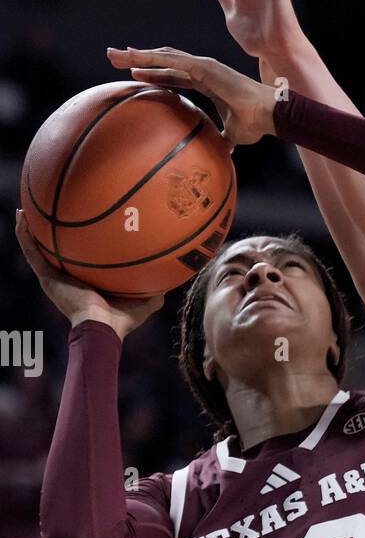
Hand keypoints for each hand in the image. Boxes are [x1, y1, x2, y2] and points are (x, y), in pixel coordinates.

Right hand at [15, 210, 163, 339]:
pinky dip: (24, 234)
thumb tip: (170, 280)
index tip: (79, 228)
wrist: (101, 329)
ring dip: (29, 229)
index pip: (78, 261)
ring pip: (36, 249)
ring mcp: (54, 277)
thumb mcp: (144, 301)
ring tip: (25, 208)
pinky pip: (31, 251)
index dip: (77, 247)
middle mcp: (66, 279)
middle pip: (55, 252)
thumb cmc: (121, 320)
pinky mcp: (46, 277)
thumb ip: (155, 290)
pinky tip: (20, 215)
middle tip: (49, 213)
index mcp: (84, 283)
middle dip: (50, 234)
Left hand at [106, 45, 276, 148]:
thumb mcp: (232, 135)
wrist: (268, 115)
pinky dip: (152, 59)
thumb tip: (221, 153)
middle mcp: (202, 69)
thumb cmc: (254, 123)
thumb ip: (223, 139)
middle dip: (138, 58)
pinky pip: (172, 61)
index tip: (133, 74)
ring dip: (137, 55)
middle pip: (163, 60)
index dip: (154, 73)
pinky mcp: (204, 67)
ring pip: (163, 56)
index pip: (173, 74)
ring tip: (114, 54)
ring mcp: (202, 65)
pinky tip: (134, 58)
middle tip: (113, 57)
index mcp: (206, 82)